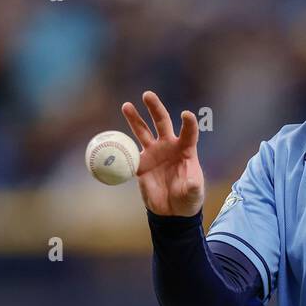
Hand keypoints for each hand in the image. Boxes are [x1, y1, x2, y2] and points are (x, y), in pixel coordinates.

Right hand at [121, 90, 204, 216]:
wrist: (171, 211)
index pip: (188, 133)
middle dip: (155, 108)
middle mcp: (168, 146)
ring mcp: (153, 153)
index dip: (188, 124)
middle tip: (147, 95)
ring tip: (127, 105)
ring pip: (143, 131)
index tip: (186, 115)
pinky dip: (121, 148)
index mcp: (185, 150)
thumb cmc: (188, 199)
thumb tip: (193, 182)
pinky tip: (111, 138)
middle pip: (162, 122)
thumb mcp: (194, 196)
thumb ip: (193, 188)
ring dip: (134, 118)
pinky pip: (129, 153)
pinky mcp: (141, 164)